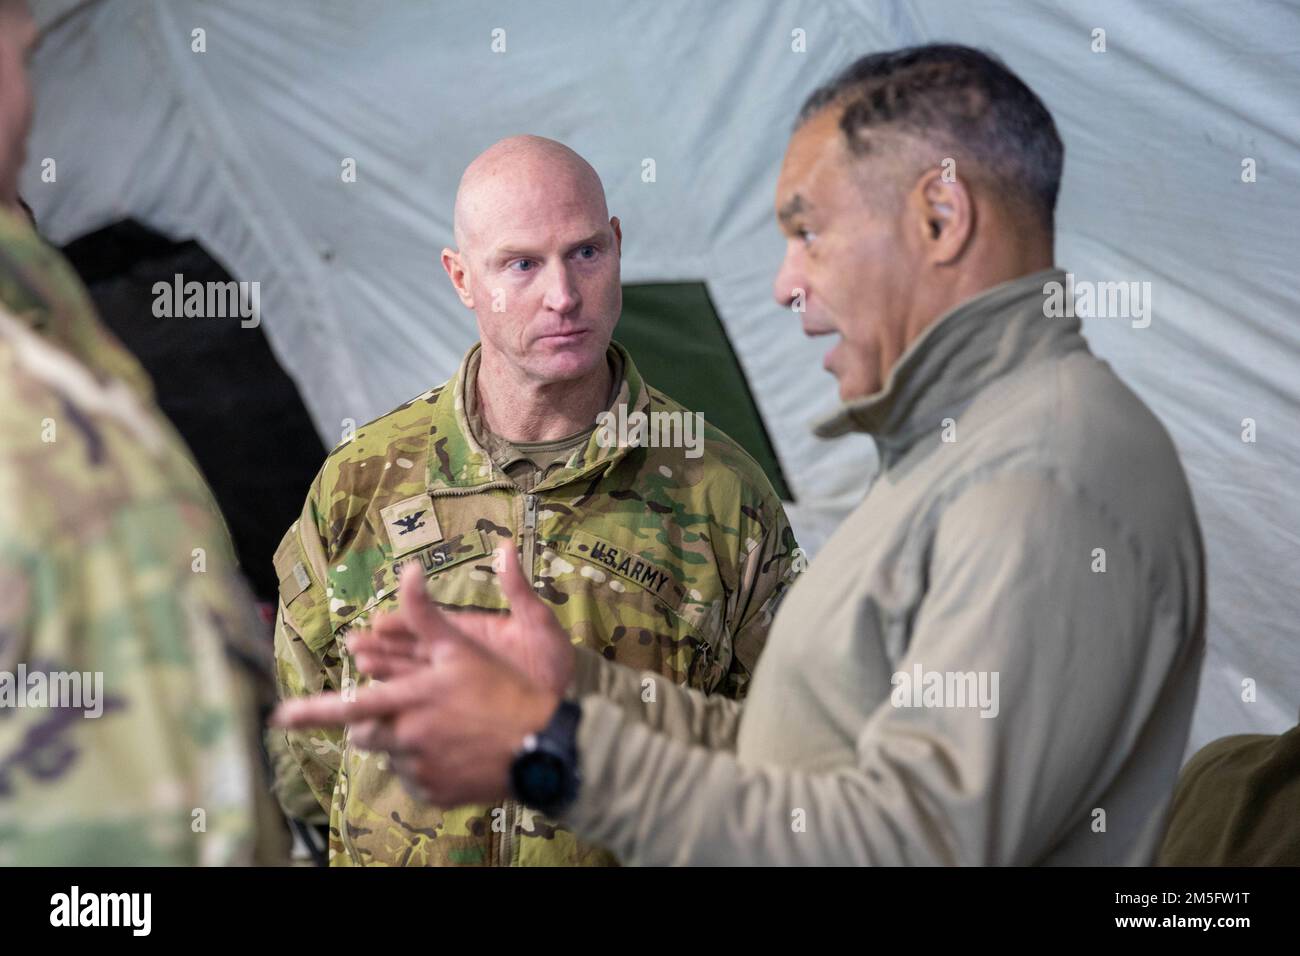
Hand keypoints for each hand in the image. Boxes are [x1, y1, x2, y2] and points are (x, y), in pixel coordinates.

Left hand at [272, 562, 559, 805]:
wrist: (541, 747)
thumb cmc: (503, 690)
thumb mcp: (464, 648)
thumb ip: (427, 613)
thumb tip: (410, 569)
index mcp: (409, 699)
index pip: (348, 706)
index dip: (310, 711)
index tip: (278, 717)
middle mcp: (407, 737)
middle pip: (365, 733)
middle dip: (374, 722)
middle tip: (408, 711)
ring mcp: (419, 770)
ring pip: (392, 756)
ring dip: (405, 743)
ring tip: (446, 730)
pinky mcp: (433, 795)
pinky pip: (414, 780)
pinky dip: (426, 767)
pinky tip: (455, 752)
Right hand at [347, 544, 574, 694]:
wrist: (564, 709)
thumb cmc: (554, 662)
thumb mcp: (538, 623)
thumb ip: (519, 588)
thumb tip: (506, 545)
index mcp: (470, 633)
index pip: (428, 625)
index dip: (402, 623)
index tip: (378, 622)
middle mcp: (456, 658)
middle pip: (412, 651)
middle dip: (383, 647)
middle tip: (355, 646)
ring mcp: (455, 686)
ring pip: (412, 678)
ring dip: (387, 673)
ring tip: (362, 667)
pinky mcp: (456, 712)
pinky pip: (424, 707)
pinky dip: (403, 704)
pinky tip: (382, 706)